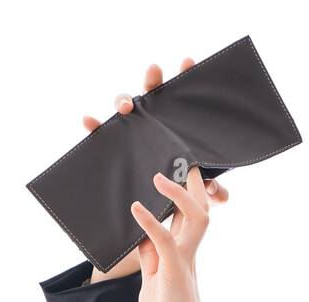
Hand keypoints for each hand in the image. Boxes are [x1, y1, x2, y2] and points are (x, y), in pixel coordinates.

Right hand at [83, 59, 229, 283]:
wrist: (148, 231)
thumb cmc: (174, 205)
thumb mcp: (194, 199)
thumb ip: (209, 194)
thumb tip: (220, 194)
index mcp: (176, 133)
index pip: (182, 102)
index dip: (185, 79)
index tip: (188, 62)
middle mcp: (152, 128)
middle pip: (152, 96)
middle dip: (153, 81)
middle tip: (155, 72)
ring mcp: (131, 137)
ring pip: (125, 109)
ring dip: (124, 100)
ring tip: (126, 106)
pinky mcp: (112, 151)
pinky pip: (100, 136)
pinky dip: (94, 126)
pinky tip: (89, 121)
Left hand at [130, 164, 222, 301]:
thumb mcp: (154, 279)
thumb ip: (151, 257)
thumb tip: (142, 236)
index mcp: (184, 254)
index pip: (188, 216)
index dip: (186, 194)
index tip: (181, 174)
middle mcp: (188, 252)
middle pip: (198, 209)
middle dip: (193, 184)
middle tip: (184, 161)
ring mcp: (183, 260)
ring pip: (192, 218)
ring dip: (177, 196)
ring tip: (160, 177)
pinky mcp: (173, 271)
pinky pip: (163, 240)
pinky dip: (149, 222)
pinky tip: (135, 208)